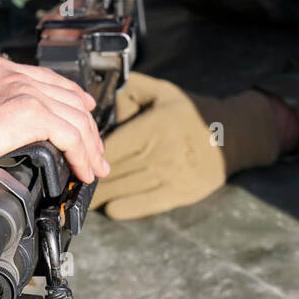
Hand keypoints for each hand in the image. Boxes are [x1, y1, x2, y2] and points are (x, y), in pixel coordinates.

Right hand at [0, 55, 108, 182]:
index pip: (47, 78)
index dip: (72, 97)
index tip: (84, 112)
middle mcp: (14, 74)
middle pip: (68, 96)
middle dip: (87, 126)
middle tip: (95, 151)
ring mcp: (24, 90)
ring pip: (74, 117)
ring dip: (90, 146)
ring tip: (95, 168)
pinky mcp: (31, 112)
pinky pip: (71, 135)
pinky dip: (83, 155)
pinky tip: (84, 171)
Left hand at [90, 72, 224, 219]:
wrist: (229, 135)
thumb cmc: (189, 112)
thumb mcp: (161, 91)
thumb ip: (130, 90)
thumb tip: (102, 97)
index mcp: (153, 127)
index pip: (112, 145)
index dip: (91, 152)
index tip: (76, 155)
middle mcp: (160, 153)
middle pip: (115, 169)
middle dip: (90, 175)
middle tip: (69, 180)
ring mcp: (169, 176)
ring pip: (126, 188)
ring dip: (102, 193)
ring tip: (83, 195)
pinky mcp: (178, 194)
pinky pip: (145, 204)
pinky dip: (125, 208)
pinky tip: (110, 207)